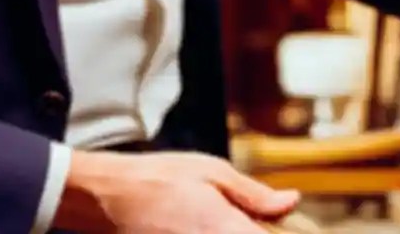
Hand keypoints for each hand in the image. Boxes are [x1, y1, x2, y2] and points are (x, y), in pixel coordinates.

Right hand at [53, 150, 299, 232]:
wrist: (107, 196)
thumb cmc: (160, 178)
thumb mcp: (212, 172)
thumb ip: (254, 194)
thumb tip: (291, 201)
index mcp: (225, 228)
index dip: (280, 232)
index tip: (281, 224)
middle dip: (256, 231)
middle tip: (252, 219)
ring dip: (236, 231)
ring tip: (221, 219)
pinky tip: (204, 224)